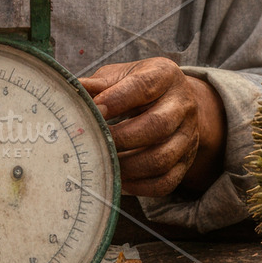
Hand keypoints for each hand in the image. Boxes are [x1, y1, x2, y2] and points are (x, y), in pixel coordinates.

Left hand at [78, 58, 223, 198]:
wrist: (174, 101)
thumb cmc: (138, 86)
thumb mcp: (121, 75)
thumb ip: (99, 84)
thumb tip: (74, 89)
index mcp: (165, 75)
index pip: (143, 87)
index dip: (116, 100)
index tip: (94, 110)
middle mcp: (182, 105)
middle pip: (158, 126)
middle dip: (122, 138)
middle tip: (95, 142)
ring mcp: (187, 136)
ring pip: (162, 159)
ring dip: (128, 167)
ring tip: (104, 163)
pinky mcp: (185, 161)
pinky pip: (165, 182)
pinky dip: (139, 187)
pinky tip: (119, 180)